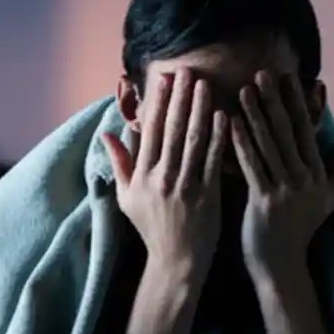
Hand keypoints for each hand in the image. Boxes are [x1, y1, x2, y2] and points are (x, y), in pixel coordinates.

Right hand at [103, 69, 228, 279]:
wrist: (175, 263)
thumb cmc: (151, 229)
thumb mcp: (127, 198)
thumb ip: (119, 163)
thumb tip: (108, 132)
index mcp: (141, 176)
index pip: (150, 131)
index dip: (158, 102)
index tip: (165, 78)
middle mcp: (161, 178)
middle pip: (171, 130)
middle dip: (180, 98)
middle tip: (188, 70)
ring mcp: (184, 187)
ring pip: (193, 141)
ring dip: (200, 110)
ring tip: (206, 84)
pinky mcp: (206, 197)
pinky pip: (213, 162)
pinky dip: (218, 138)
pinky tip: (225, 117)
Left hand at [232, 71, 333, 278]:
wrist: (283, 266)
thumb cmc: (300, 230)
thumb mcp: (326, 198)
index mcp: (319, 174)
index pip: (308, 130)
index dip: (299, 102)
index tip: (291, 76)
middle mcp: (306, 179)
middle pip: (289, 132)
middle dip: (276, 100)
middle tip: (263, 72)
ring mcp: (287, 190)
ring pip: (270, 145)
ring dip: (256, 115)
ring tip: (244, 89)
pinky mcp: (266, 201)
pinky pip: (252, 165)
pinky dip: (241, 143)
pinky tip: (229, 123)